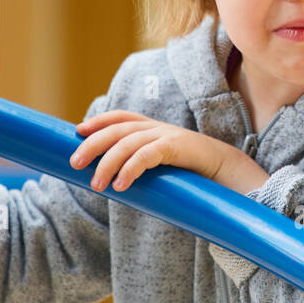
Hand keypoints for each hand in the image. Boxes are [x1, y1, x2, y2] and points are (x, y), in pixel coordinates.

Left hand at [70, 110, 236, 192]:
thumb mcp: (164, 162)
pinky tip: (120, 185)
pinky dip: (130, 169)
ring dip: (107, 164)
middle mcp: (157, 128)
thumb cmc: (193, 171)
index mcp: (153, 128)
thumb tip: (114, 181)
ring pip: (127, 143)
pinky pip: (146, 155)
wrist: (227, 170)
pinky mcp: (176, 147)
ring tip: (97, 185)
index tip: (78, 130)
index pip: (121, 117)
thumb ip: (143, 163)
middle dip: (93, 144)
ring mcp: (167, 135)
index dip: (99, 121)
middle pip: (118, 129)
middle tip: (75, 163)